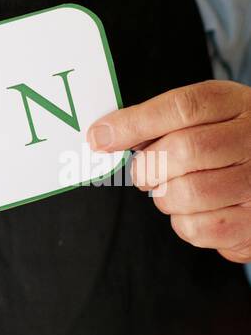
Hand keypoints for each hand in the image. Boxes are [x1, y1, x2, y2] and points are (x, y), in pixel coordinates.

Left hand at [86, 80, 250, 262]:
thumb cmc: (230, 140)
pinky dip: (183, 222)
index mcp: (236, 105)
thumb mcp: (209, 114)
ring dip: (164, 196)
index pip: (181, 108)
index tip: (99, 137)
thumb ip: (163, 119)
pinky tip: (198, 210)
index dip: (133, 123)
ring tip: (177, 188)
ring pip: (184, 194)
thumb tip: (104, 136)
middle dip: (147, 166)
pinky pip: (196, 229)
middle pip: (181, 151)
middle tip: (145, 171)